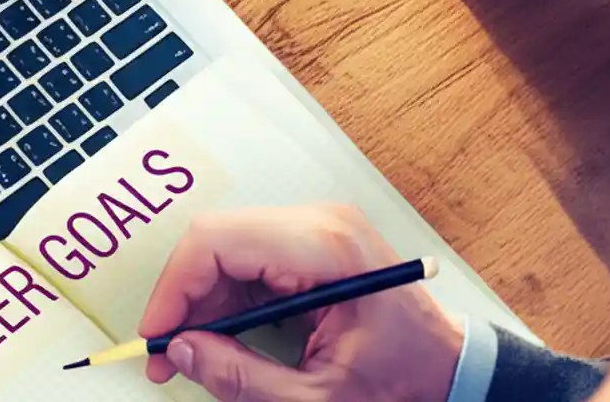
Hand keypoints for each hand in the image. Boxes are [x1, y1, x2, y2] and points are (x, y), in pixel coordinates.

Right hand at [138, 204, 463, 401]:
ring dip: (199, 302)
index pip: (219, 241)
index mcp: (327, 249)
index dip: (175, 288)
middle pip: (216, 242)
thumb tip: (181, 351)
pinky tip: (218, 339)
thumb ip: (242, 377)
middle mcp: (319, 224)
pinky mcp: (309, 245)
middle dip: (182, 299)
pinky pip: (246, 260)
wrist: (452, 369)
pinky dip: (223, 300)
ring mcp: (314, 230)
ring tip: (190, 354)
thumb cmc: (406, 379)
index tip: (157, 335)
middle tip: (167, 354)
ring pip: (224, 250)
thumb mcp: (318, 397)